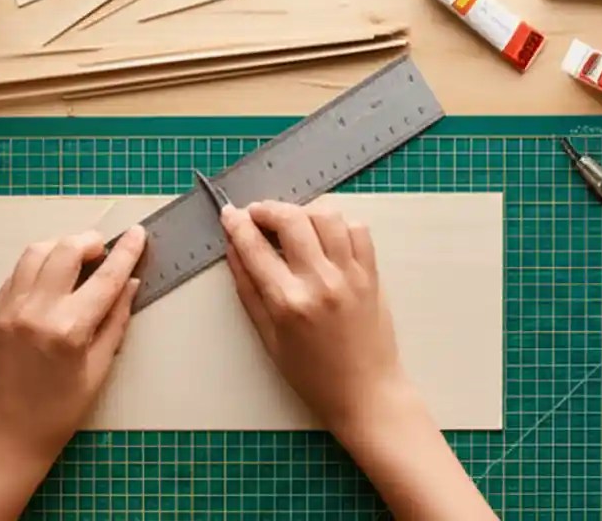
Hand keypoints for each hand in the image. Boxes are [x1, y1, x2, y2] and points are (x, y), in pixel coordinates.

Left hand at [0, 226, 145, 466]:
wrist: (5, 435)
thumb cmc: (58, 412)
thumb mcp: (98, 370)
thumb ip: (115, 321)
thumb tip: (129, 284)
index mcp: (68, 329)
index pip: (105, 277)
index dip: (126, 252)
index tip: (137, 233)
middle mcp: (35, 311)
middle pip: (66, 249)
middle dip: (91, 242)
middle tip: (105, 251)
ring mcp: (9, 308)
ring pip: (36, 252)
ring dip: (62, 247)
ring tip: (78, 260)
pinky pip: (17, 272)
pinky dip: (39, 265)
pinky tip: (52, 279)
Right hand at [220, 201, 410, 435]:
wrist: (365, 393)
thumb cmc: (312, 375)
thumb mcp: (268, 338)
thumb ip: (248, 291)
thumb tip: (233, 250)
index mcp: (287, 303)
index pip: (255, 247)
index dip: (237, 224)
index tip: (230, 214)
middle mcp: (319, 283)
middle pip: (291, 220)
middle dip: (268, 208)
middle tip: (258, 214)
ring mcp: (349, 276)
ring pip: (327, 216)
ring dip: (304, 210)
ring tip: (293, 222)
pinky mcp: (371, 275)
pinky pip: (358, 230)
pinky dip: (339, 223)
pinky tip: (326, 234)